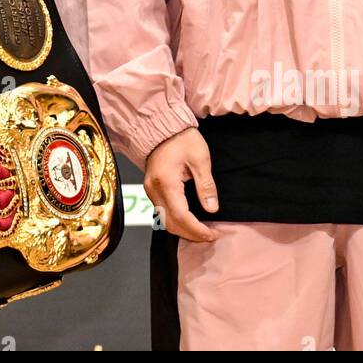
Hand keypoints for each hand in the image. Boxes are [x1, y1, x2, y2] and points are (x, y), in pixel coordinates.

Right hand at [144, 127, 219, 241]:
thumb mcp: (200, 159)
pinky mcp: (151, 189)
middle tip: (210, 236)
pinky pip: (162, 213)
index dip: (197, 229)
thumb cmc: (182, 139)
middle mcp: (154, 190)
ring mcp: (150, 191)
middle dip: (190, 234)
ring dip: (183, 230)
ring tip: (202, 231)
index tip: (213, 234)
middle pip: (170, 223)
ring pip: (164, 221)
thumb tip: (212, 209)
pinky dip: (176, 221)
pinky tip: (190, 221)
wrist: (162, 127)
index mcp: (166, 183)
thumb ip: (206, 186)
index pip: (181, 216)